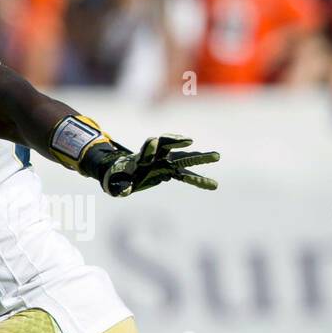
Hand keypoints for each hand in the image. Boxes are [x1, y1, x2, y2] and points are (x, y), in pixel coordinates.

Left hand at [82, 135, 219, 196]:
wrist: (124, 172)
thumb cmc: (118, 177)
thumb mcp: (114, 183)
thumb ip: (120, 186)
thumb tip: (122, 191)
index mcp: (142, 156)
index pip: (149, 146)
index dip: (151, 146)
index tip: (154, 140)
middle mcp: (156, 155)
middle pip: (170, 146)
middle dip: (180, 143)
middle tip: (191, 140)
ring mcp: (166, 162)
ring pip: (184, 158)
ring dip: (199, 157)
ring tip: (217, 156)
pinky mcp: (171, 171)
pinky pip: (186, 176)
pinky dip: (198, 180)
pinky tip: (212, 185)